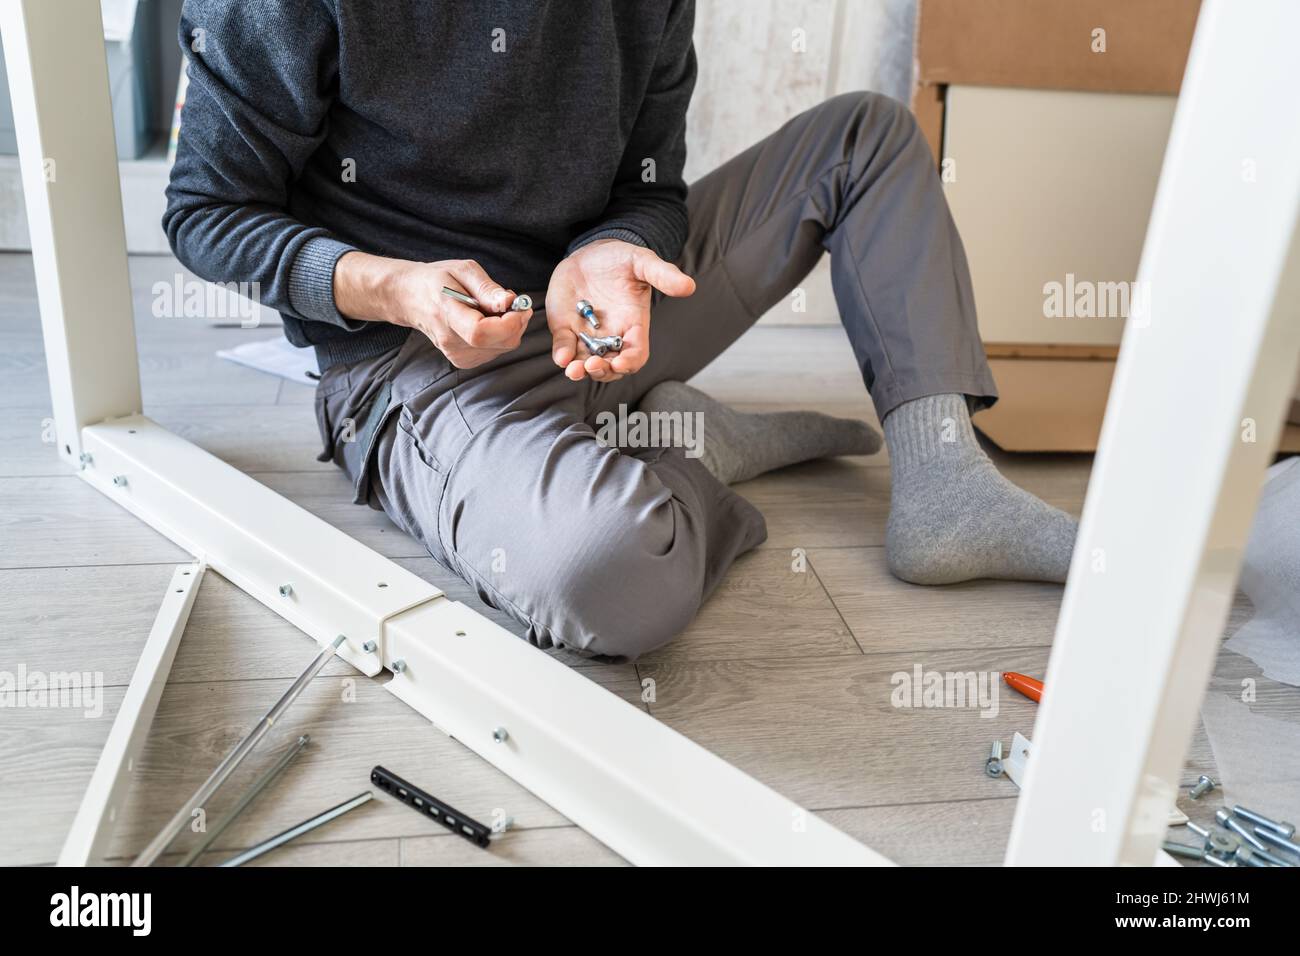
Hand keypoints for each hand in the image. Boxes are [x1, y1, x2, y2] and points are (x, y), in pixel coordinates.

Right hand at [334, 252, 530, 368]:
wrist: (410, 298)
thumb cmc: (437, 280)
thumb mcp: (462, 270)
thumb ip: (487, 288)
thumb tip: (510, 302)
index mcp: (447, 316)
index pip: (481, 333)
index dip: (509, 322)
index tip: (519, 304)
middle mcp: (452, 343)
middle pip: (502, 343)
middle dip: (516, 321)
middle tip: (507, 299)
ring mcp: (458, 356)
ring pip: (504, 346)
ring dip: (507, 326)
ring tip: (488, 307)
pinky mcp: (465, 361)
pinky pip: (497, 349)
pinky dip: (500, 334)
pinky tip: (485, 320)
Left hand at [546, 239, 694, 382]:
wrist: (590, 254)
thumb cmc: (621, 260)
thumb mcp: (642, 262)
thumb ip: (663, 275)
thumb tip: (689, 286)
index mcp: (633, 325)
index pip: (636, 354)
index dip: (630, 362)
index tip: (620, 363)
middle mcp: (611, 336)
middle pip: (610, 367)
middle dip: (602, 371)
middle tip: (592, 365)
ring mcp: (588, 336)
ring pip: (585, 364)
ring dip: (579, 371)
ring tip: (573, 369)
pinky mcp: (566, 330)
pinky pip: (564, 349)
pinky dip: (562, 355)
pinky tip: (561, 356)